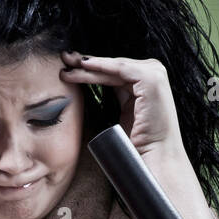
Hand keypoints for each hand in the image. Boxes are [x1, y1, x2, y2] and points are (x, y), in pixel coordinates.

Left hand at [60, 50, 184, 158]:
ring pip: (113, 67)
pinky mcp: (151, 79)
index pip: (114, 72)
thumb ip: (117, 95)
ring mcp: (154, 75)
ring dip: (89, 66)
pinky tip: (84, 66)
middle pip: (113, 67)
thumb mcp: (124, 113)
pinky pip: (119, 69)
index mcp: (146, 82)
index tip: (68, 68)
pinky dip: (101, 66)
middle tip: (64, 60)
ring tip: (67, 65)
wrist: (155, 158)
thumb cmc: (139, 144)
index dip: (91, 69)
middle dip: (86, 64)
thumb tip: (93, 85)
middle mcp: (152, 74)